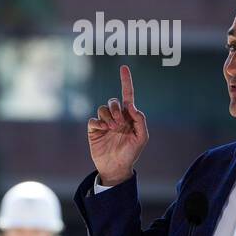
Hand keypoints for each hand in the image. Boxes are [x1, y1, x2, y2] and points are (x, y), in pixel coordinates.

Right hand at [88, 65, 148, 185]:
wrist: (117, 167)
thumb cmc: (131, 153)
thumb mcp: (142, 137)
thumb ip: (139, 119)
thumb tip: (130, 105)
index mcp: (128, 116)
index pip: (127, 95)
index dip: (126, 81)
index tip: (124, 67)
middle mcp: (116, 117)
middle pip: (113, 101)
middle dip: (116, 110)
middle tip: (120, 123)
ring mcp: (104, 123)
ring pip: (102, 108)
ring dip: (108, 117)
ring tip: (112, 129)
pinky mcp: (94, 130)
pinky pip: (93, 119)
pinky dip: (98, 123)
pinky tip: (103, 130)